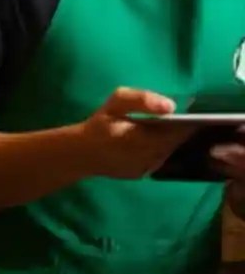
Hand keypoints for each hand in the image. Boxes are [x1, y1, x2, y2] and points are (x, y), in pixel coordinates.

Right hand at [81, 88, 196, 179]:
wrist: (81, 154)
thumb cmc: (99, 125)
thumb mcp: (114, 104)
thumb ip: (141, 99)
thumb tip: (171, 106)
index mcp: (144, 138)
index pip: (180, 131)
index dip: (189, 122)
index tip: (192, 113)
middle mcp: (150, 156)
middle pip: (177, 142)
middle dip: (181, 131)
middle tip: (181, 119)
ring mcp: (148, 167)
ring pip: (170, 151)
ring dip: (171, 141)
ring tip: (166, 129)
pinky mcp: (144, 173)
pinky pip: (160, 159)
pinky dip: (161, 149)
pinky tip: (153, 141)